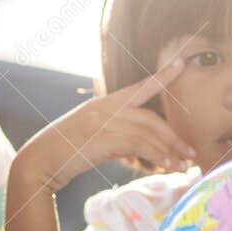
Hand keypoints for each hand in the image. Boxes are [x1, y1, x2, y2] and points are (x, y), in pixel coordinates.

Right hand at [12, 59, 193, 193]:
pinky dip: (156, 156)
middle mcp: (105, 109)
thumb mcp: (93, 136)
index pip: (139, 86)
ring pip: (147, 132)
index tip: (182, 64)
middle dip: (174, 136)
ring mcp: (102, 123)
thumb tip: (139, 147)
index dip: (162, 76)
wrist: (39, 162)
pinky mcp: (101, 140)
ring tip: (184, 166)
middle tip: (192, 152)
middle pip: (150, 118)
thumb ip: (117, 135)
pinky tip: (167, 167)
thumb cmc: (65, 151)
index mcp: (104, 103)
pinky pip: (138, 145)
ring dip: (169, 151)